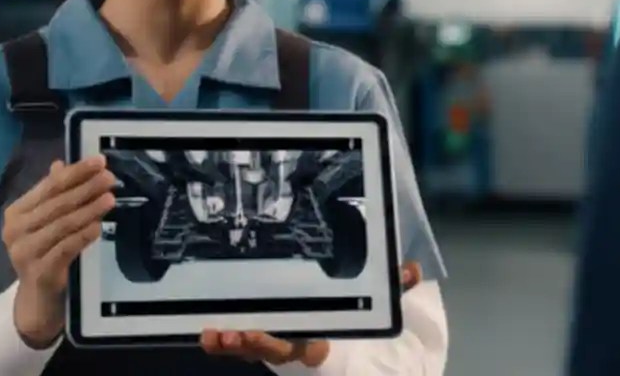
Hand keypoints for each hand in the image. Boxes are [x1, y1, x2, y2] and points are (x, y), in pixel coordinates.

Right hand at [2, 155, 115, 347]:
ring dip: (88, 210)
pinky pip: (65, 249)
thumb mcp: (46, 222)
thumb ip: (52, 195)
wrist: (37, 298)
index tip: (99, 161)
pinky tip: (98, 227)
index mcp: (16, 212)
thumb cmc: (44, 253)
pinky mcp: (39, 272)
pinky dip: (83, 236)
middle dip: (86, 188)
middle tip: (109, 178)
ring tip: (110, 199)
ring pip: (62, 225)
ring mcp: (24, 252)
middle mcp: (15, 230)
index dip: (75, 172)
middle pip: (56, 203)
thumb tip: (61, 164)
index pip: (49, 186)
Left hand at [200, 261, 424, 365]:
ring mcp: (276, 344)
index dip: (275, 343)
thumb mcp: (378, 304)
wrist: (351, 345)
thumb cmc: (359, 320)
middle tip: (230, 335)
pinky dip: (223, 344)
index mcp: (322, 341)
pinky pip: (240, 345)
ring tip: (213, 336)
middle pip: (269, 351)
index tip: (256, 336)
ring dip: (229, 347)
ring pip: (250, 351)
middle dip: (250, 345)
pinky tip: (207, 334)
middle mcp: (296, 347)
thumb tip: (412, 270)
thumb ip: (393, 289)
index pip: (300, 346)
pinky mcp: (261, 337)